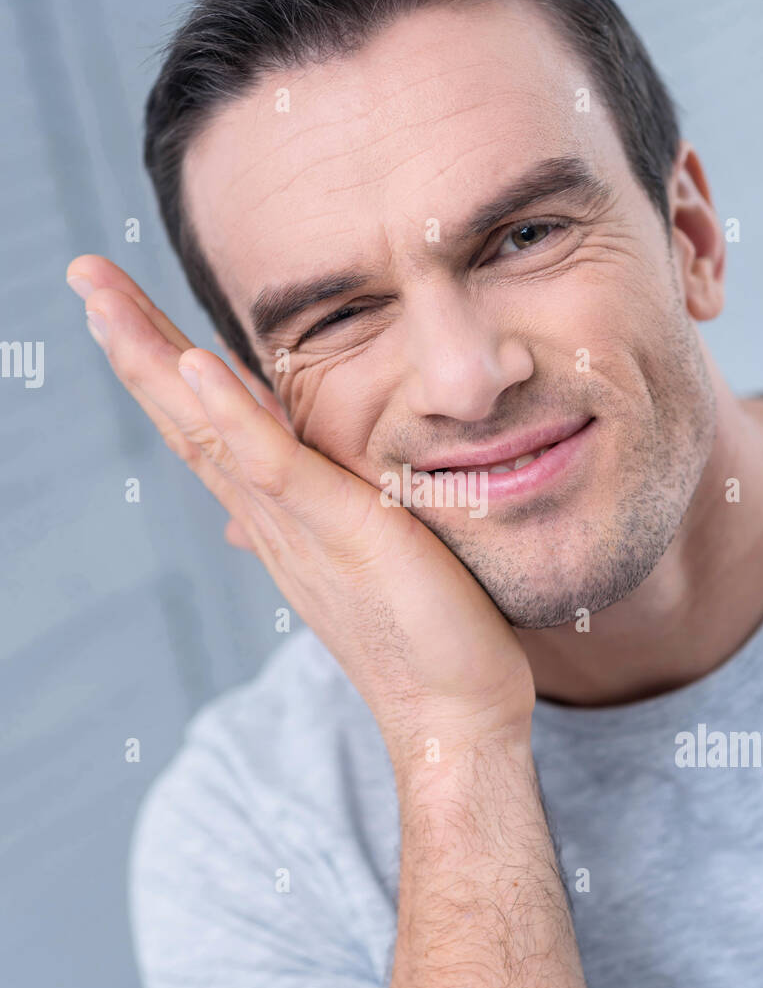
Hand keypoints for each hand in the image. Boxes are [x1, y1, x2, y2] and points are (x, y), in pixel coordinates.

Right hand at [66, 256, 534, 759]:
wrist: (453, 716)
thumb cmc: (418, 636)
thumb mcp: (355, 557)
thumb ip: (307, 518)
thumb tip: (250, 514)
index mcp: (275, 513)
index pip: (202, 423)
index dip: (159, 361)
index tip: (121, 300)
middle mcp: (269, 517)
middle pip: (182, 416)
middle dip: (132, 341)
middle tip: (84, 272)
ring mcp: (297, 525)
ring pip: (207, 431)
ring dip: (154, 360)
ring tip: (104, 296)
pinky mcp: (342, 531)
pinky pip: (276, 469)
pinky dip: (232, 418)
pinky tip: (198, 365)